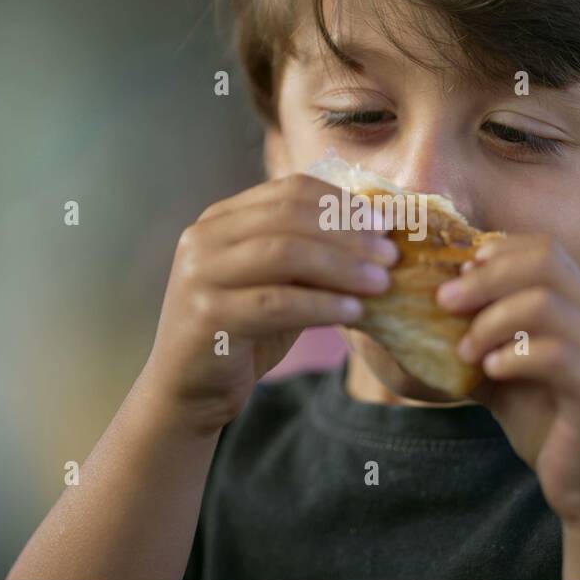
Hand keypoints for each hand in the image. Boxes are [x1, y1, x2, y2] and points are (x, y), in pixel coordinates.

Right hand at [147, 174, 397, 436]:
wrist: (189, 390)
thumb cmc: (244, 333)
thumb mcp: (279, 283)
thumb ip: (311, 255)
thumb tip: (380, 234)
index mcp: (222, 218)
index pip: (290, 190)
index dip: (343, 202)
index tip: (387, 223)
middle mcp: (204, 237)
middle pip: (290, 215)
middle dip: (349, 232)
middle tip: (391, 254)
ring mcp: (201, 274)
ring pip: (283, 252)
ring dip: (342, 265)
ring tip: (382, 282)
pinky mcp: (206, 316)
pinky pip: (276, 302)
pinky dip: (322, 304)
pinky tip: (355, 311)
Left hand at [437, 234, 579, 524]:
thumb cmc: (548, 422)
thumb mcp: (505, 372)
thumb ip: (478, 340)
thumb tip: (420, 318)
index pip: (545, 249)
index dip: (497, 251)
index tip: (458, 273)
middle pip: (545, 264)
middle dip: (485, 277)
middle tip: (444, 301)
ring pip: (547, 305)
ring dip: (492, 321)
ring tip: (465, 350)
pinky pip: (558, 356)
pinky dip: (515, 357)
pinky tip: (490, 371)